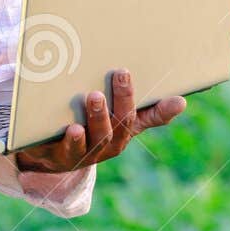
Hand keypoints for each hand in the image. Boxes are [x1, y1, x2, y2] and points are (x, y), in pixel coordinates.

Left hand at [13, 69, 186, 172]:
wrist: (50, 156)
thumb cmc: (88, 129)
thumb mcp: (114, 118)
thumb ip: (140, 108)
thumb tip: (179, 100)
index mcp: (123, 132)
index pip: (148, 118)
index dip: (164, 111)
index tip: (179, 99)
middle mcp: (109, 144)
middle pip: (122, 124)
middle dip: (123, 99)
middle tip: (122, 74)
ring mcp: (87, 153)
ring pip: (98, 137)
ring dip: (98, 116)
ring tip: (94, 96)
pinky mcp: (62, 156)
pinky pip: (70, 150)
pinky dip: (73, 140)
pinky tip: (73, 128)